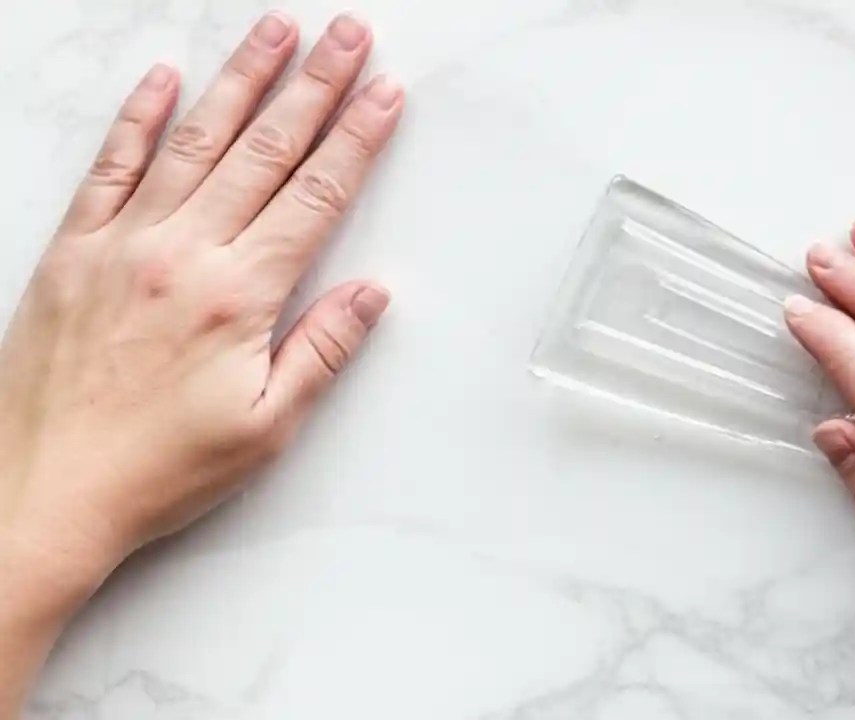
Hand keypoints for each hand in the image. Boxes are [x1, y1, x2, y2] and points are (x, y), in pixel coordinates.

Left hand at [0, 8, 400, 672]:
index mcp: (237, 296)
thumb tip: (371, 294)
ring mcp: (122, 243)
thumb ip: (322, 351)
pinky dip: (139, 119)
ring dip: (241, 81)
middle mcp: (181, 253)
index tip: (384, 96)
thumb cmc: (156, 470)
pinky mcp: (72, 250)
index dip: (357, 140)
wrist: (42, 493)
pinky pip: (111, 167)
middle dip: (315, 86)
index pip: (316, 197)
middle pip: (265, 151)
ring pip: (195, 141)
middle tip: (348, 37)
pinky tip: (163, 81)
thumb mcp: (265, 427)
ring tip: (276, 31)